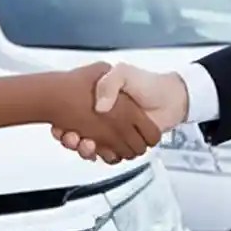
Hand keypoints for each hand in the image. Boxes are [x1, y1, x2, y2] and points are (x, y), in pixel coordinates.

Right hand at [51, 62, 187, 160]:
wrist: (171, 98)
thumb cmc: (147, 85)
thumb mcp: (123, 74)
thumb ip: (109, 83)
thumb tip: (99, 107)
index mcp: (100, 102)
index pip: (72, 115)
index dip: (63, 122)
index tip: (60, 125)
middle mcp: (103, 118)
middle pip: (76, 134)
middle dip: (70, 139)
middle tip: (70, 136)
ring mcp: (111, 132)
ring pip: (88, 147)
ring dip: (82, 148)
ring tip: (83, 142)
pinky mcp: (122, 144)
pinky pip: (106, 156)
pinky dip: (99, 155)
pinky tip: (97, 151)